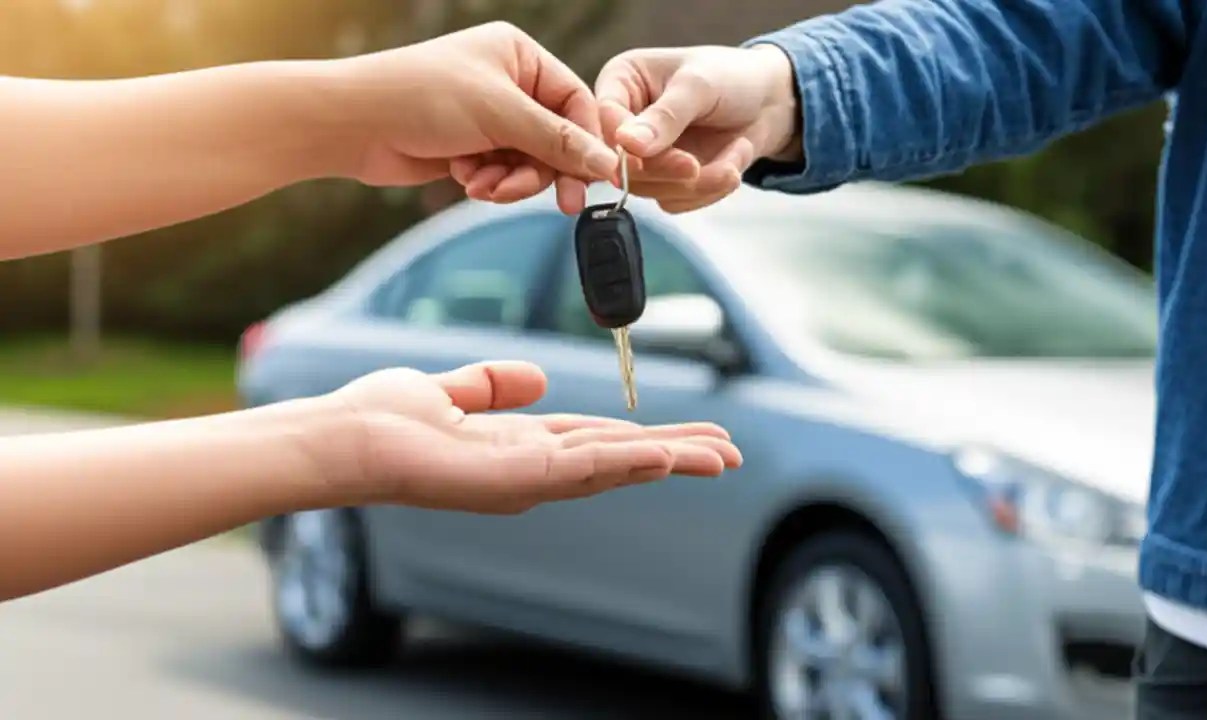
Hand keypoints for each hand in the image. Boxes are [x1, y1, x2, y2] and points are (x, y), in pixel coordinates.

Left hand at [328, 363, 741, 513]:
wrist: (343, 436)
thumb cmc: (382, 417)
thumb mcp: (448, 389)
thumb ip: (491, 384)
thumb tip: (537, 377)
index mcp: (521, 445)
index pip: (599, 441)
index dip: (647, 439)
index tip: (693, 437)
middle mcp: (531, 468)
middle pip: (619, 459)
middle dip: (676, 456)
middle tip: (731, 454)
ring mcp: (524, 479)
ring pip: (612, 467)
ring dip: (667, 462)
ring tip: (718, 456)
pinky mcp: (512, 481)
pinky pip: (580, 470)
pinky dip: (626, 463)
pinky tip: (664, 456)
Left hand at [338, 22, 617, 213]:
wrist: (354, 124)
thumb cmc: (421, 97)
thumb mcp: (501, 115)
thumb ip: (558, 142)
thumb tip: (609, 164)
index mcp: (519, 56)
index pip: (576, 103)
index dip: (586, 144)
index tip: (594, 180)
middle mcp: (508, 83)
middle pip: (555, 139)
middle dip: (543, 170)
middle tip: (560, 203)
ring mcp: (488, 117)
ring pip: (528, 163)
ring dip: (512, 181)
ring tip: (484, 186)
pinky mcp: (470, 147)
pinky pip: (502, 174)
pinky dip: (489, 183)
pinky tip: (465, 180)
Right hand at [595, 45, 801, 212]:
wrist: (771, 102)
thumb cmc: (732, 77)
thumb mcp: (699, 86)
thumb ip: (665, 117)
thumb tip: (626, 145)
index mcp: (621, 82)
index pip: (604, 118)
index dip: (619, 144)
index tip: (645, 156)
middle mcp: (625, 121)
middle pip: (622, 164)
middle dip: (665, 171)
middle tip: (696, 167)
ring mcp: (645, 155)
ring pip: (649, 190)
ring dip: (694, 186)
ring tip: (731, 166)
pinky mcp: (666, 180)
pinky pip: (674, 201)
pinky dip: (707, 192)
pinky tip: (730, 166)